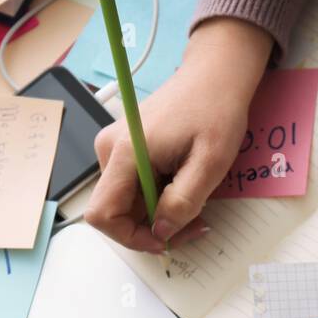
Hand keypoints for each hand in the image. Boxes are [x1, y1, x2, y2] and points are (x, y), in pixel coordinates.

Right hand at [85, 18, 273, 251]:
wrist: (214, 77)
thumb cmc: (214, 110)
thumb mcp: (210, 164)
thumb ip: (183, 202)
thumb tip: (161, 232)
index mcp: (125, 153)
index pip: (102, 215)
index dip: (131, 237)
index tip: (164, 241)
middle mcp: (110, 151)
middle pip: (116, 213)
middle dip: (152, 229)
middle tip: (193, 225)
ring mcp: (115, 150)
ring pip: (127, 204)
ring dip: (159, 215)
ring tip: (194, 204)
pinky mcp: (125, 150)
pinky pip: (134, 189)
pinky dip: (158, 199)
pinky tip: (183, 188)